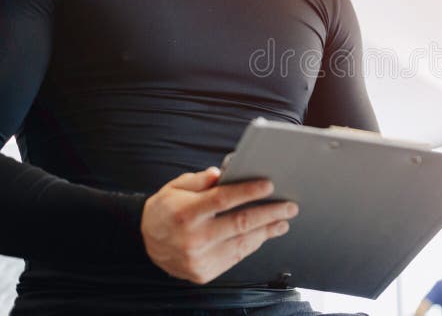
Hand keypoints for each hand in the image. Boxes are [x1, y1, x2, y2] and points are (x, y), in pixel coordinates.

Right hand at [140, 166, 297, 283]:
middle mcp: (192, 238)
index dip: (248, 191)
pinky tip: (265, 234)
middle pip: (239, 222)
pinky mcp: (204, 273)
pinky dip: (253, 244)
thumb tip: (222, 173)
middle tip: (289, 206)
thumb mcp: (175, 187)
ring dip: (267, 231)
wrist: (147, 243)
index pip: (223, 199)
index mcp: (185, 212)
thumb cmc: (166, 210)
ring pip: (242, 243)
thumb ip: (199, 180)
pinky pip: (236, 257)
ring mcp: (198, 259)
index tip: (270, 185)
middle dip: (270, 213)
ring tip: (283, 221)